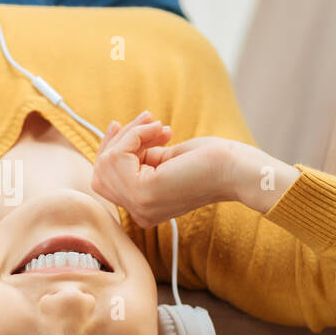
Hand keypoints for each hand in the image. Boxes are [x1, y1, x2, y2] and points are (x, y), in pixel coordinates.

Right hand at [91, 112, 241, 227]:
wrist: (235, 169)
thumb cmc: (209, 162)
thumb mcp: (165, 158)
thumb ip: (139, 156)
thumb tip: (115, 134)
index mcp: (143, 210)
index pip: (105, 182)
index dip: (111, 151)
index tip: (129, 125)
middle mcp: (138, 214)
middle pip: (100, 172)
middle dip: (119, 141)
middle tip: (148, 120)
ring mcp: (138, 206)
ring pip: (107, 162)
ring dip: (131, 134)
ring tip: (159, 125)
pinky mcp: (143, 192)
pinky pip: (119, 155)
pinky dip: (136, 135)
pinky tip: (161, 131)